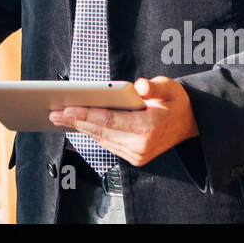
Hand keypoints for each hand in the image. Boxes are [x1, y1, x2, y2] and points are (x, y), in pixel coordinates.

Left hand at [48, 76, 198, 166]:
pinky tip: (78, 123)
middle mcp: (141, 146)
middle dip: (76, 121)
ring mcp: (137, 154)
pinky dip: (92, 133)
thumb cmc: (175, 102)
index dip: (86, 115)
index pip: (110, 121)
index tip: (66, 109)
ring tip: (60, 116)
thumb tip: (139, 85)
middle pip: (101, 132)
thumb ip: (154, 86)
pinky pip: (108, 143)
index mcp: (149, 128)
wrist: (189, 123)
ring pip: (102, 139)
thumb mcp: (170, 87)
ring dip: (81, 128)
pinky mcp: (134, 157)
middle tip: (54, 112)